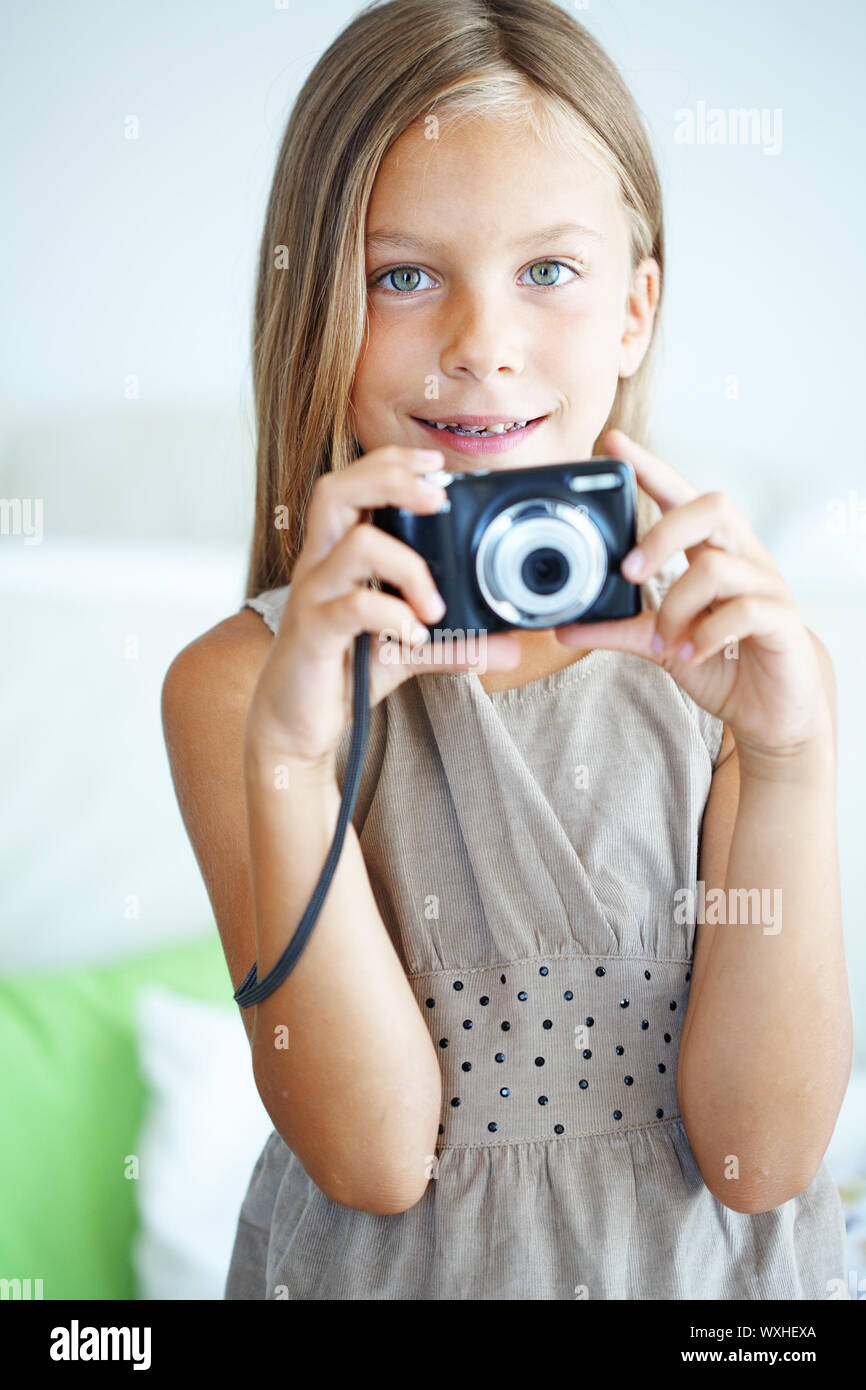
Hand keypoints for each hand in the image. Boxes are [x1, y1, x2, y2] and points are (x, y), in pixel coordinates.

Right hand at [245, 444, 519, 766]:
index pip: (354, 483)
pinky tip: (414, 637)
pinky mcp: (312, 633)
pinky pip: (354, 606)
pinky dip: (394, 616)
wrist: (292, 726)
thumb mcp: (405, 652)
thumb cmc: (341, 674)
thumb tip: (509, 647)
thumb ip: (454, 642)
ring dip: (409, 565)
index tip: (437, 466)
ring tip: (435, 604)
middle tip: (437, 499)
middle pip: (337, 489)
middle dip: (391, 479)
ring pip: (355, 545)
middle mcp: (319, 565)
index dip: (392, 462)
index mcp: (336, 555)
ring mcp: (312, 597)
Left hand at [554, 429, 832, 760]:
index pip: (680, 495)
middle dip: (662, 534)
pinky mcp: (781, 620)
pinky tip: (691, 653)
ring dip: (675, 608)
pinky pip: (743, 611)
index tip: (613, 444)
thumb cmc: (722, 660)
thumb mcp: (660, 643)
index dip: (650, 467)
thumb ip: (620, 628)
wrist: (773, 706)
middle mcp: (741, 557)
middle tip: (628, 573)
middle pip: (711, 507)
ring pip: (715, 568)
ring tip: (665, 641)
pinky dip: (706, 634)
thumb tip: (565, 627)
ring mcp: (765, 586)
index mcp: (711, 551)